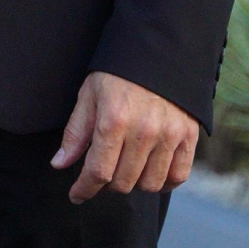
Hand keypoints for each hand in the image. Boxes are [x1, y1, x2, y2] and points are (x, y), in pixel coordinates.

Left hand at [54, 70, 196, 201]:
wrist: (158, 52)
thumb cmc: (117, 75)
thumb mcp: (89, 96)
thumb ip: (76, 133)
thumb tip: (59, 164)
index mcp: (114, 121)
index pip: (98, 171)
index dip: (84, 189)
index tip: (77, 195)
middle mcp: (144, 132)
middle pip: (123, 182)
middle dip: (107, 184)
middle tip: (103, 172)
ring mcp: (169, 135)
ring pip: (150, 184)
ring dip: (134, 183)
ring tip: (126, 169)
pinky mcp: (189, 136)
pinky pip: (178, 176)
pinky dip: (164, 182)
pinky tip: (151, 173)